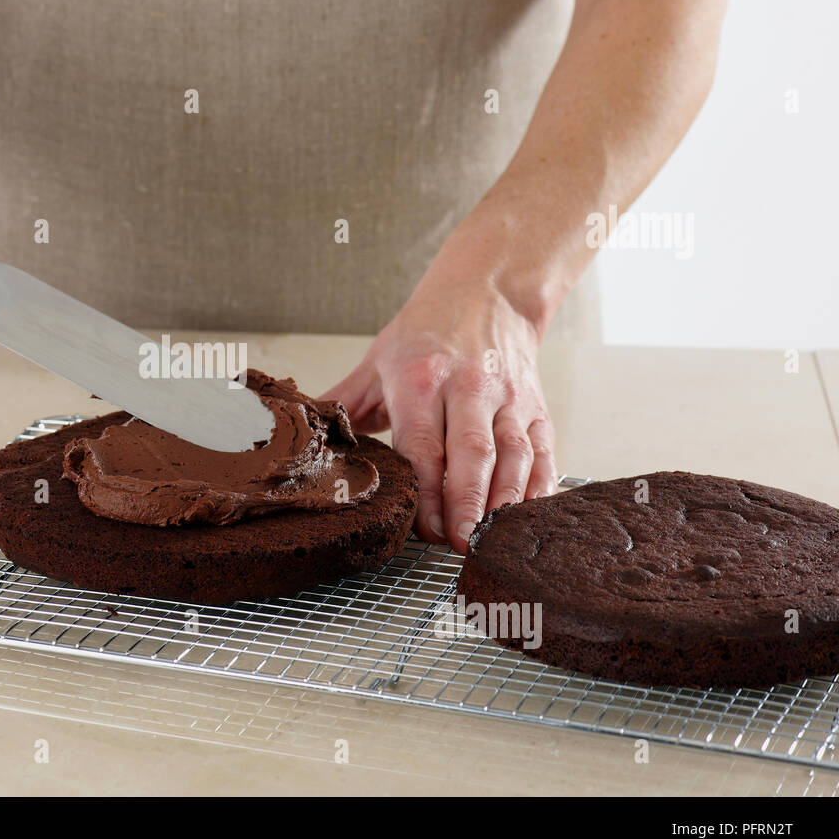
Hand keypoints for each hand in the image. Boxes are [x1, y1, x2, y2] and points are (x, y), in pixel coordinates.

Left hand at [323, 281, 557, 553]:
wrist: (487, 295)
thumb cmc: (425, 337)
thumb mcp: (375, 365)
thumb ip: (339, 405)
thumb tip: (294, 438)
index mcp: (421, 380)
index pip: (424, 445)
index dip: (426, 491)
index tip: (423, 529)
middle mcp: (469, 387)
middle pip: (471, 453)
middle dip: (465, 503)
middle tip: (458, 543)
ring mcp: (508, 399)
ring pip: (513, 455)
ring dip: (503, 501)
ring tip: (490, 538)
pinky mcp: (536, 409)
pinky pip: (544, 453)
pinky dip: (539, 488)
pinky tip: (524, 518)